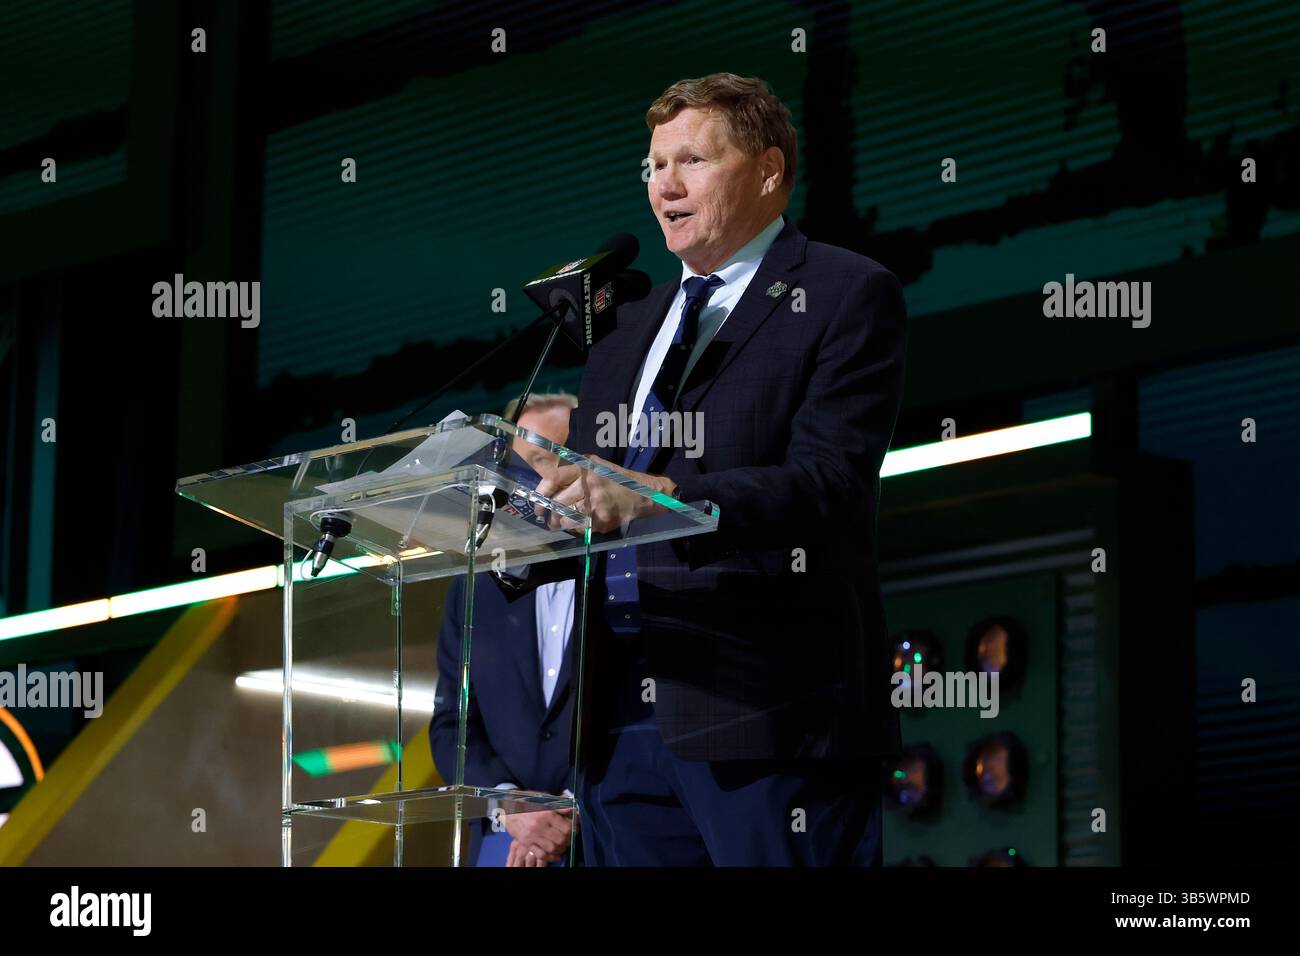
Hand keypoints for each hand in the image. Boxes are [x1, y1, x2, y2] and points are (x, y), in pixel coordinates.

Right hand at [503, 808, 573, 865]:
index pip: (566, 827)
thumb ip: (559, 805)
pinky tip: (555, 854)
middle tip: (570, 838)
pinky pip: (541, 854)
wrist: (508, 807)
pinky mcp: (526, 843)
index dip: (574, 829)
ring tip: (563, 845)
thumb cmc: (527, 801)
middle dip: (568, 840)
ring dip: (561, 849)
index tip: (575, 829)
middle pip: (561, 839)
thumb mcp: (544, 799)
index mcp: (546, 814)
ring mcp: (532, 836)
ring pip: (552, 848)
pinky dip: (550, 857)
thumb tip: (573, 809)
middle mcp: (540, 826)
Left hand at [536, 454, 676, 533]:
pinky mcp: (602, 521)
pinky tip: (579, 524)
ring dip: (559, 523)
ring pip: (566, 518)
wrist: (644, 494)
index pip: (553, 478)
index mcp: (585, 468)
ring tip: (558, 523)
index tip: (538, 500)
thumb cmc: (616, 478)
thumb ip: (573, 470)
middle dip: (549, 512)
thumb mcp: (595, 465)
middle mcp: (589, 485)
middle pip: (558, 502)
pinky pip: (579, 528)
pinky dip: (576, 528)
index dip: (542, 492)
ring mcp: (596, 505)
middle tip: (546, 516)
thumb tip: (548, 482)